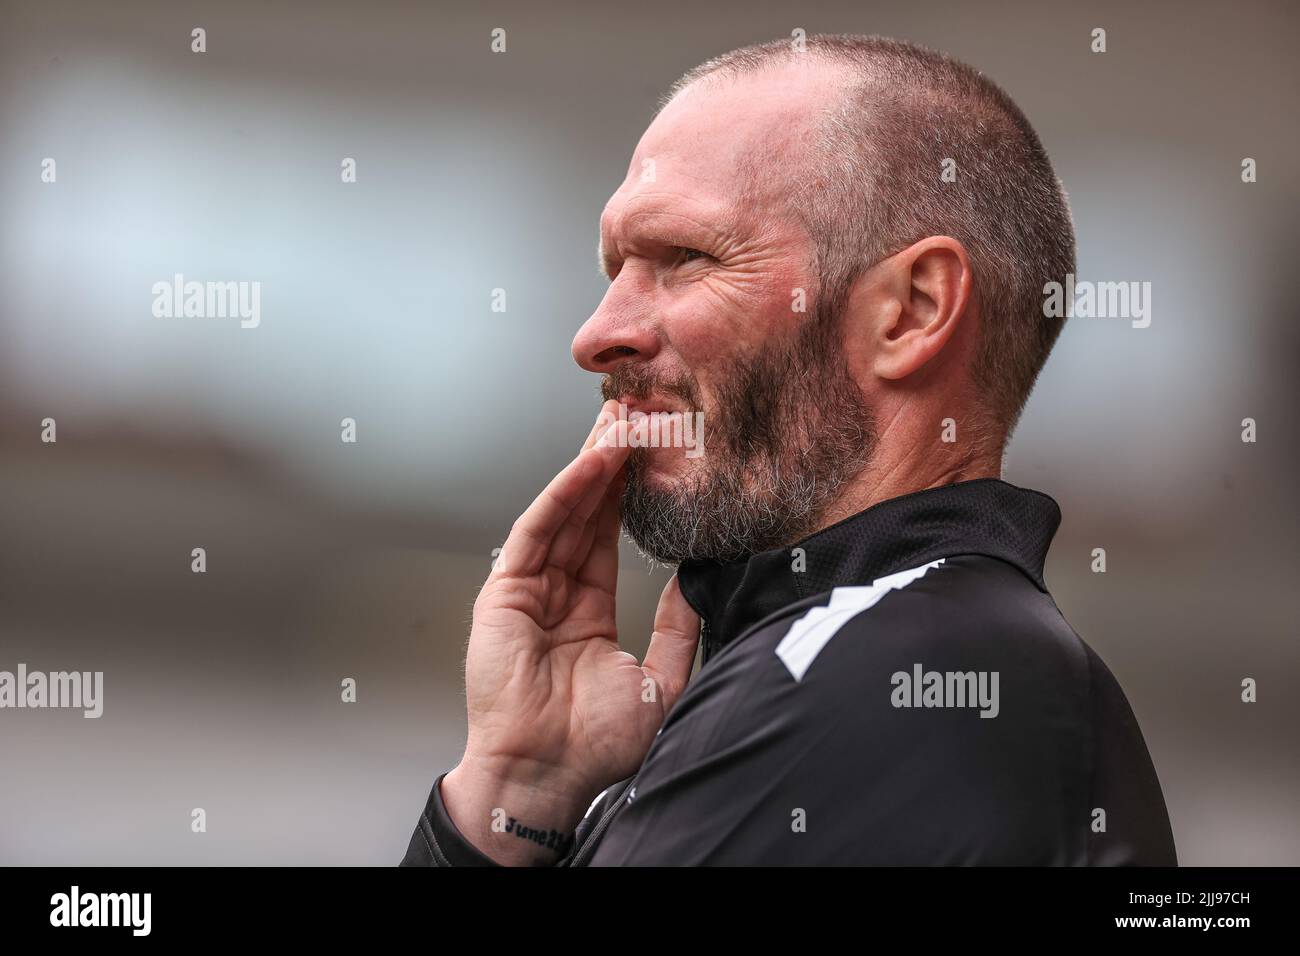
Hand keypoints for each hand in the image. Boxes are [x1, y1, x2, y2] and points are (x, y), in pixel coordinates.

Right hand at [441, 401, 700, 863]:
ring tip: (623, 423)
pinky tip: (592, 464)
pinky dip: (566, 494)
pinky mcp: (505, 590)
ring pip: (565, 512)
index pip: (610, 537)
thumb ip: (679, 628)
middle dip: (612, 464)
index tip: (657, 456)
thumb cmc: (596, 745)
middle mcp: (557, 593)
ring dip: (594, 466)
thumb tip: (701, 582)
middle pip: (586, 513)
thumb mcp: (660, 679)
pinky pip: (540, 530)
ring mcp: (528, 588)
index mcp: (588, 611)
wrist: (548, 776)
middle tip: (638, 415)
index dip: (632, 495)